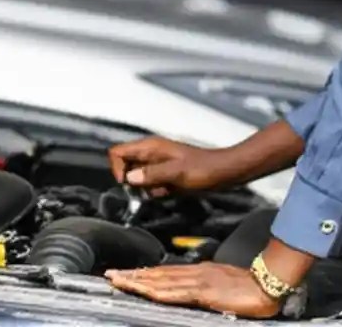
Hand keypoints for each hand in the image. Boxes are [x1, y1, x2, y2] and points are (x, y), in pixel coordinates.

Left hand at [105, 263, 279, 318]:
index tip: (126, 275)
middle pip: (157, 275)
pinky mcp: (203, 290)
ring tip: (118, 280)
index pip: (165, 274)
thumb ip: (206, 290)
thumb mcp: (223, 288)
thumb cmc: (251, 287)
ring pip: (160, 281)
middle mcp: (194, 273)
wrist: (270, 283)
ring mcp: (197, 280)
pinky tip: (143, 290)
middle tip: (111, 275)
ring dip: (137, 281)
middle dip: (133, 276)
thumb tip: (194, 295)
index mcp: (199, 273)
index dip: (144, 274)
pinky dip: (155, 290)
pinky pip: (174, 291)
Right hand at [108, 136, 227, 194]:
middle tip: (144, 191)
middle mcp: (151, 154)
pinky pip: (150, 184)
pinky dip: (153, 191)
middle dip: (129, 181)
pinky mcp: (166, 175)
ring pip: (137, 176)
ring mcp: (158, 164)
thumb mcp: (177, 173)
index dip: (117, 168)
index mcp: (150, 147)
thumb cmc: (204, 169)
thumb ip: (152, 175)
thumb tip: (129, 178)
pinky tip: (166, 194)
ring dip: (142, 188)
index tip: (127, 184)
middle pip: (125, 165)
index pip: (117, 152)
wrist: (225, 172)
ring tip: (159, 192)